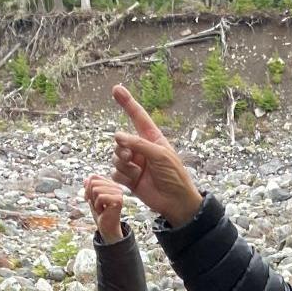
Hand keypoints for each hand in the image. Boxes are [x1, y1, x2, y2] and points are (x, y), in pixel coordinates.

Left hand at [85, 174, 125, 243]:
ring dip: (94, 202)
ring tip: (101, 208)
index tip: (92, 199)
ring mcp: (118, 193)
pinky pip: (100, 197)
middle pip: (93, 182)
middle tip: (97, 205)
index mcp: (111, 184)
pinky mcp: (118, 200)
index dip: (87, 188)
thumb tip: (85, 179)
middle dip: (90, 195)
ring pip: (96, 189)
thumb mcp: (91, 198)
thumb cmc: (100, 214)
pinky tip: (103, 211)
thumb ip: (89, 188)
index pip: (93, 177)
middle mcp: (116, 187)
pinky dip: (97, 206)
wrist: (106, 228)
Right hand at [111, 84, 204, 227]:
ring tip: (136, 171)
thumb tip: (118, 136)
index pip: (137, 116)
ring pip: (116, 157)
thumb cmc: (174, 175)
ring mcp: (134, 164)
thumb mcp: (160, 154)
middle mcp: (140, 149)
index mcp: (151, 138)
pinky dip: (122, 176)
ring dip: (123, 164)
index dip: (127, 102)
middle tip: (129, 156)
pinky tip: (134, 181)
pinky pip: (116, 173)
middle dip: (122, 148)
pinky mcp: (129, 179)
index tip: (116, 89)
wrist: (175, 201)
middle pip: (120, 141)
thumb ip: (138, 143)